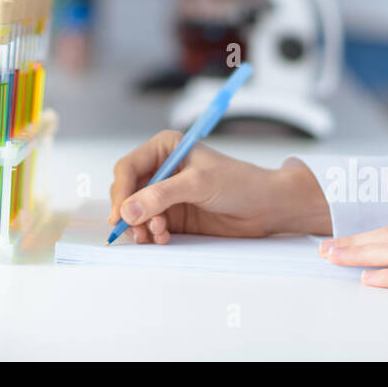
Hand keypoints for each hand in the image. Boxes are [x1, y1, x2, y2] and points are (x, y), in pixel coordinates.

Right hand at [108, 129, 331, 242]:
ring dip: (141, 226)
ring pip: (135, 212)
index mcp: (164, 148)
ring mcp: (165, 194)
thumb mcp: (198, 184)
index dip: (121, 191)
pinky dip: (151, 234)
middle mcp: (161, 169)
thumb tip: (127, 210)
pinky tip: (164, 238)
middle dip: (130, 212)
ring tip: (158, 234)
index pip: (128, 168)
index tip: (121, 214)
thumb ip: (161, 196)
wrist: (267, 207)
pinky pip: (148, 226)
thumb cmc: (239, 183)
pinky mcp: (173, 215)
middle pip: (126, 191)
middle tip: (138, 230)